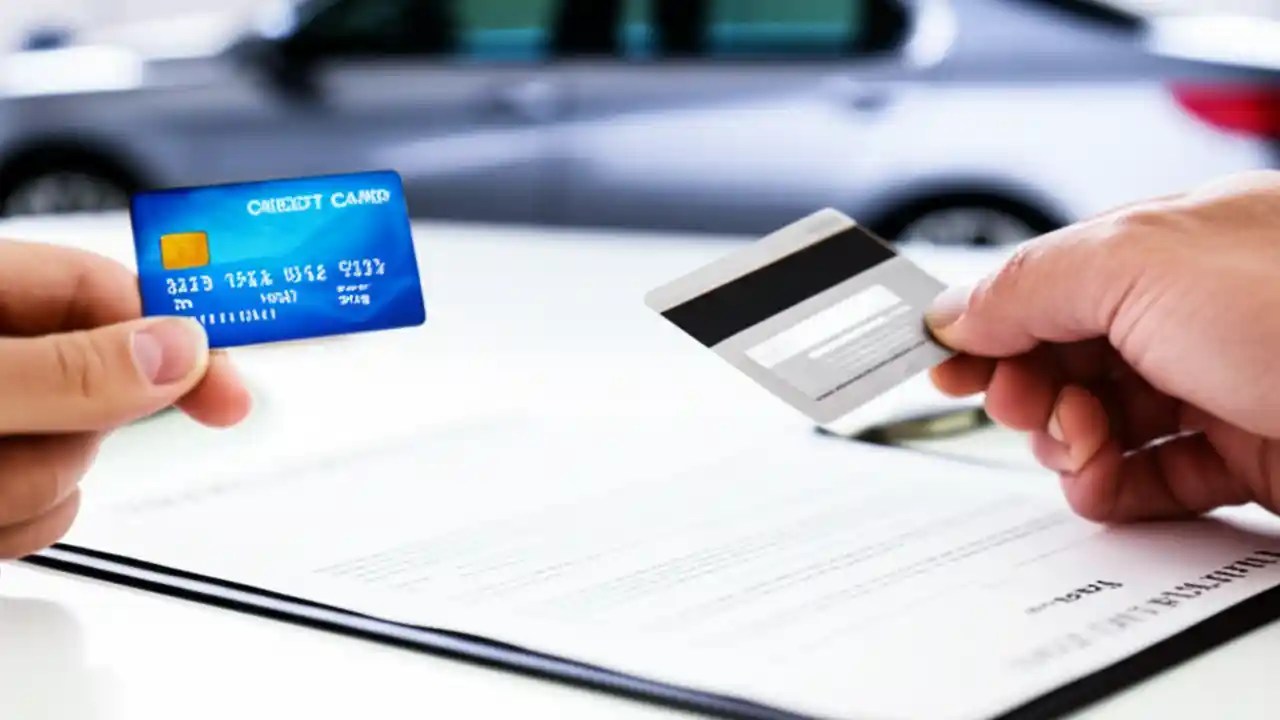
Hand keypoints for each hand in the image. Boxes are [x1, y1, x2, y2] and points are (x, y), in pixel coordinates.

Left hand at [0, 240, 250, 556]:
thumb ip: (68, 368)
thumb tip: (179, 350)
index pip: (106, 289)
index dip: (174, 335)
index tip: (228, 394)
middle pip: (97, 389)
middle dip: (73, 437)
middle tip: (14, 440)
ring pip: (69, 464)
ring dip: (28, 492)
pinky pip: (37, 515)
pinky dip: (11, 530)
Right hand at [927, 171, 1279, 522]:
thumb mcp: (1137, 262)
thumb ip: (1028, 284)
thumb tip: (954, 312)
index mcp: (1150, 251)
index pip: (1036, 290)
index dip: (982, 328)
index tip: (940, 364)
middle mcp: (1179, 316)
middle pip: (1058, 363)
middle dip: (1027, 393)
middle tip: (1034, 407)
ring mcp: (1211, 386)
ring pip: (1095, 429)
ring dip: (1067, 448)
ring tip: (1086, 449)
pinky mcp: (1244, 456)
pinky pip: (1146, 481)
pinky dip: (1114, 491)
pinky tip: (1110, 487)